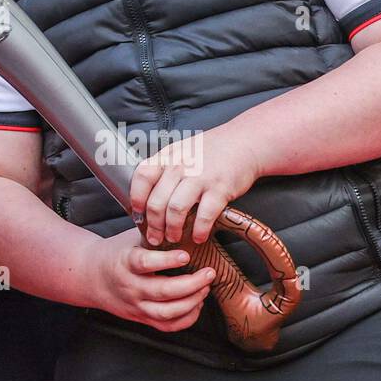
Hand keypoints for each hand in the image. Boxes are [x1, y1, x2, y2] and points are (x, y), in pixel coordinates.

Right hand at [84, 229, 215, 332]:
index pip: (145, 263)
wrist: (91, 276)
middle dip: (191, 284)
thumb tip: (185, 222)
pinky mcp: (142, 318)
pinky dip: (187, 318)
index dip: (167, 261)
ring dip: (191, 302)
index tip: (185, 255)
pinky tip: (197, 304)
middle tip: (209, 273)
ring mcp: (136, 305)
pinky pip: (167, 326)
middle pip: (163, 291)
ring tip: (205, 289)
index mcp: (125, 262)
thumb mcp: (130, 238)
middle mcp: (130, 286)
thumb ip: (154, 233)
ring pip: (167, 312)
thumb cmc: (117, 253)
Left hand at [130, 129, 259, 246]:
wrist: (243, 143)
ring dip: (173, 229)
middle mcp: (180, 166)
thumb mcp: (181, 151)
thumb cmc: (210, 150)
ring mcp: (200, 177)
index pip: (142, 177)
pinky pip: (205, 215)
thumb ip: (164, 167)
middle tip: (155, 237)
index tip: (138, 215)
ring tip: (174, 238)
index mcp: (168, 156)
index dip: (136, 198)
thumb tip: (147, 192)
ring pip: (176, 209)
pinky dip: (200, 230)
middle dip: (153, 225)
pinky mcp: (220, 189)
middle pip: (157, 200)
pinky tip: (199, 237)